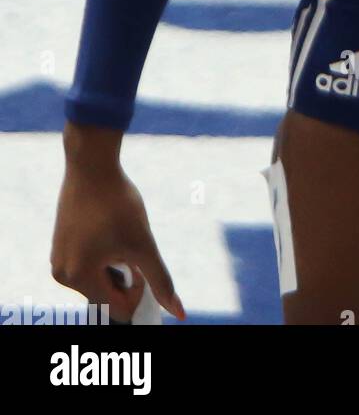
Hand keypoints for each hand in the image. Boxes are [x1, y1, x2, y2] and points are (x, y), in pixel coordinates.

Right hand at [51, 160, 185, 321]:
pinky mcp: (60, 244)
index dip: (137, 289)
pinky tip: (107, 228)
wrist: (92, 165)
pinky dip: (103, 253)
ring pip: (98, 277)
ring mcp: (58, 259)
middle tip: (130, 243)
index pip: (116, 308)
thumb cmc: (118, 204)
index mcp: (77, 278)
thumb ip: (160, 280)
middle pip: (106, 294)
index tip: (142, 259)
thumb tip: (179, 313)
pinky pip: (87, 263)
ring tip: (116, 232)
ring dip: (115, 263)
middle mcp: (62, 274)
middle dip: (125, 274)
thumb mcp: (143, 243)